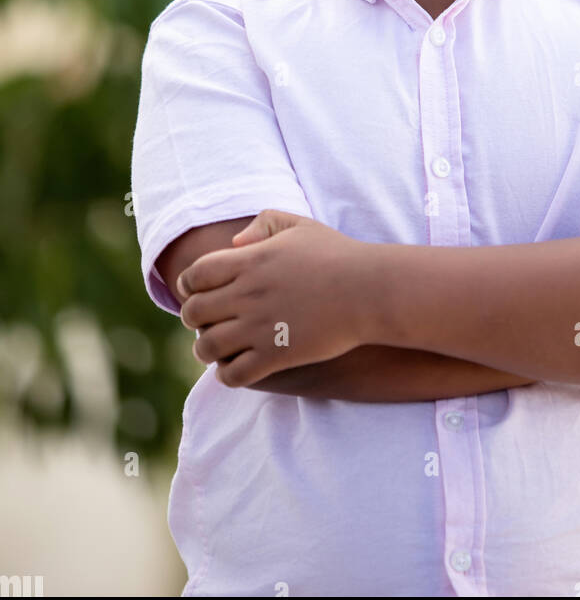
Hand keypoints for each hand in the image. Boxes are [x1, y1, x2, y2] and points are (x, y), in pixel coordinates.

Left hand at [177, 209, 372, 386]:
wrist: (370, 290)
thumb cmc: (338, 256)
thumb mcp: (300, 226)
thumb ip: (264, 224)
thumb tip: (234, 244)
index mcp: (250, 260)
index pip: (195, 275)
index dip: (189, 285)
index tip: (197, 292)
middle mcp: (248, 294)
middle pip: (194, 312)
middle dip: (194, 318)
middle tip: (207, 321)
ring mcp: (261, 327)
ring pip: (207, 347)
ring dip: (206, 349)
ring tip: (217, 348)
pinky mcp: (276, 356)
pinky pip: (233, 375)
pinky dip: (227, 375)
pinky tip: (238, 368)